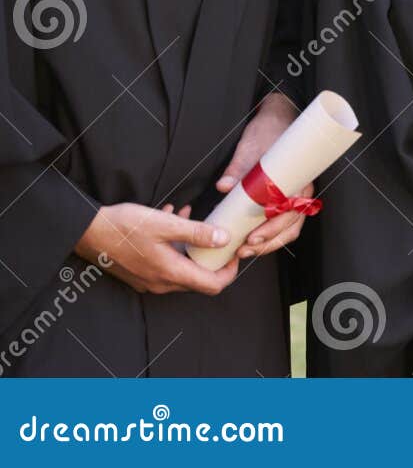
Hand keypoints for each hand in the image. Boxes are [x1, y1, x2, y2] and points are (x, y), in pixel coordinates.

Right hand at [74, 202, 239, 294]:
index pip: (212, 285)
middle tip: (219, 233)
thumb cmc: (124, 227)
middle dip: (212, 256)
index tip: (235, 253)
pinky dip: (175, 244)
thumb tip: (224, 239)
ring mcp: (149, 280)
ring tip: (191, 218)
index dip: (229, 271)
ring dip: (192, 245)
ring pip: (183, 267)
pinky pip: (167, 262)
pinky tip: (172, 218)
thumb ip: (197, 233)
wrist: (87, 232)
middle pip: (199, 278)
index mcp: (171, 273)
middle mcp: (161, 282)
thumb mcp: (164, 224)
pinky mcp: (140, 273)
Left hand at [216, 92, 308, 258]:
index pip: (290, 213)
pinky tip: (251, 241)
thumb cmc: (269, 131)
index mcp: (299, 179)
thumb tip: (223, 187)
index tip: (252, 237)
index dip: (272, 229)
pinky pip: (283, 222)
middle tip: (243, 249)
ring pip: (288, 228)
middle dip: (267, 242)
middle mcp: (301, 191)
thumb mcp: (252, 146)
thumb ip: (239, 168)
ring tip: (245, 250)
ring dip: (269, 243)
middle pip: (290, 226)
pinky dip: (269, 235)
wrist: (277, 118)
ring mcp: (294, 195)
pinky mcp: (284, 197)